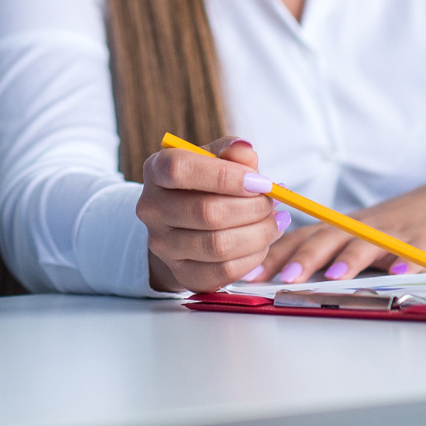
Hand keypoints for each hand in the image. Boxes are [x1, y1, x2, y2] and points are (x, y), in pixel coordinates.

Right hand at [139, 136, 281, 292]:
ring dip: (258, 234)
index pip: (180, 170)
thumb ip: (232, 152)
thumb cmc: (205, 184)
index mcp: (156, 170)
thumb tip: (245, 151)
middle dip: (252, 208)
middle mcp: (152, 208)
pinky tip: (263, 242)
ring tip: (274, 222)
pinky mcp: (182, 274)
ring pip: (218, 245)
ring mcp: (163, 245)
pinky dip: (253, 257)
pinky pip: (224, 271)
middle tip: (272, 202)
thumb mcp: (216, 159)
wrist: (184, 224)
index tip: (259, 181)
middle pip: (206, 212)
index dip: (225, 176)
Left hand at [259, 175, 425, 284]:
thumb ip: (317, 253)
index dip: (276, 255)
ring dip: (351, 260)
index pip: (301, 239)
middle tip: (285, 279)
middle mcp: (361, 228)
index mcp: (339, 229)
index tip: (250, 274)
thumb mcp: (350, 237)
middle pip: (329, 239)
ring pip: (369, 245)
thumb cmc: (387, 230)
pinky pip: (418, 254)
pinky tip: (401, 275)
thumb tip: (270, 278)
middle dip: (305, 259)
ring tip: (334, 276)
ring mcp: (394, 234)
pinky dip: (410, 263)